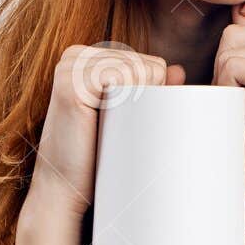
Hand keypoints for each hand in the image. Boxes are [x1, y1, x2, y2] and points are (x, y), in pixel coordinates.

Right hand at [31, 43, 184, 218]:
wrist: (65, 189)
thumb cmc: (98, 156)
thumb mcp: (127, 115)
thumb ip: (150, 88)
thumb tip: (178, 70)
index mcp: (87, 58)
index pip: (149, 63)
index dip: (150, 95)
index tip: (124, 120)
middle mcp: (75, 56)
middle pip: (146, 65)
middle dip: (144, 99)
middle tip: (116, 128)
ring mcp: (69, 67)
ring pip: (137, 70)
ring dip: (135, 105)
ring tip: (109, 126)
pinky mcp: (69, 84)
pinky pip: (122, 77)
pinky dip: (124, 101)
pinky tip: (103, 120)